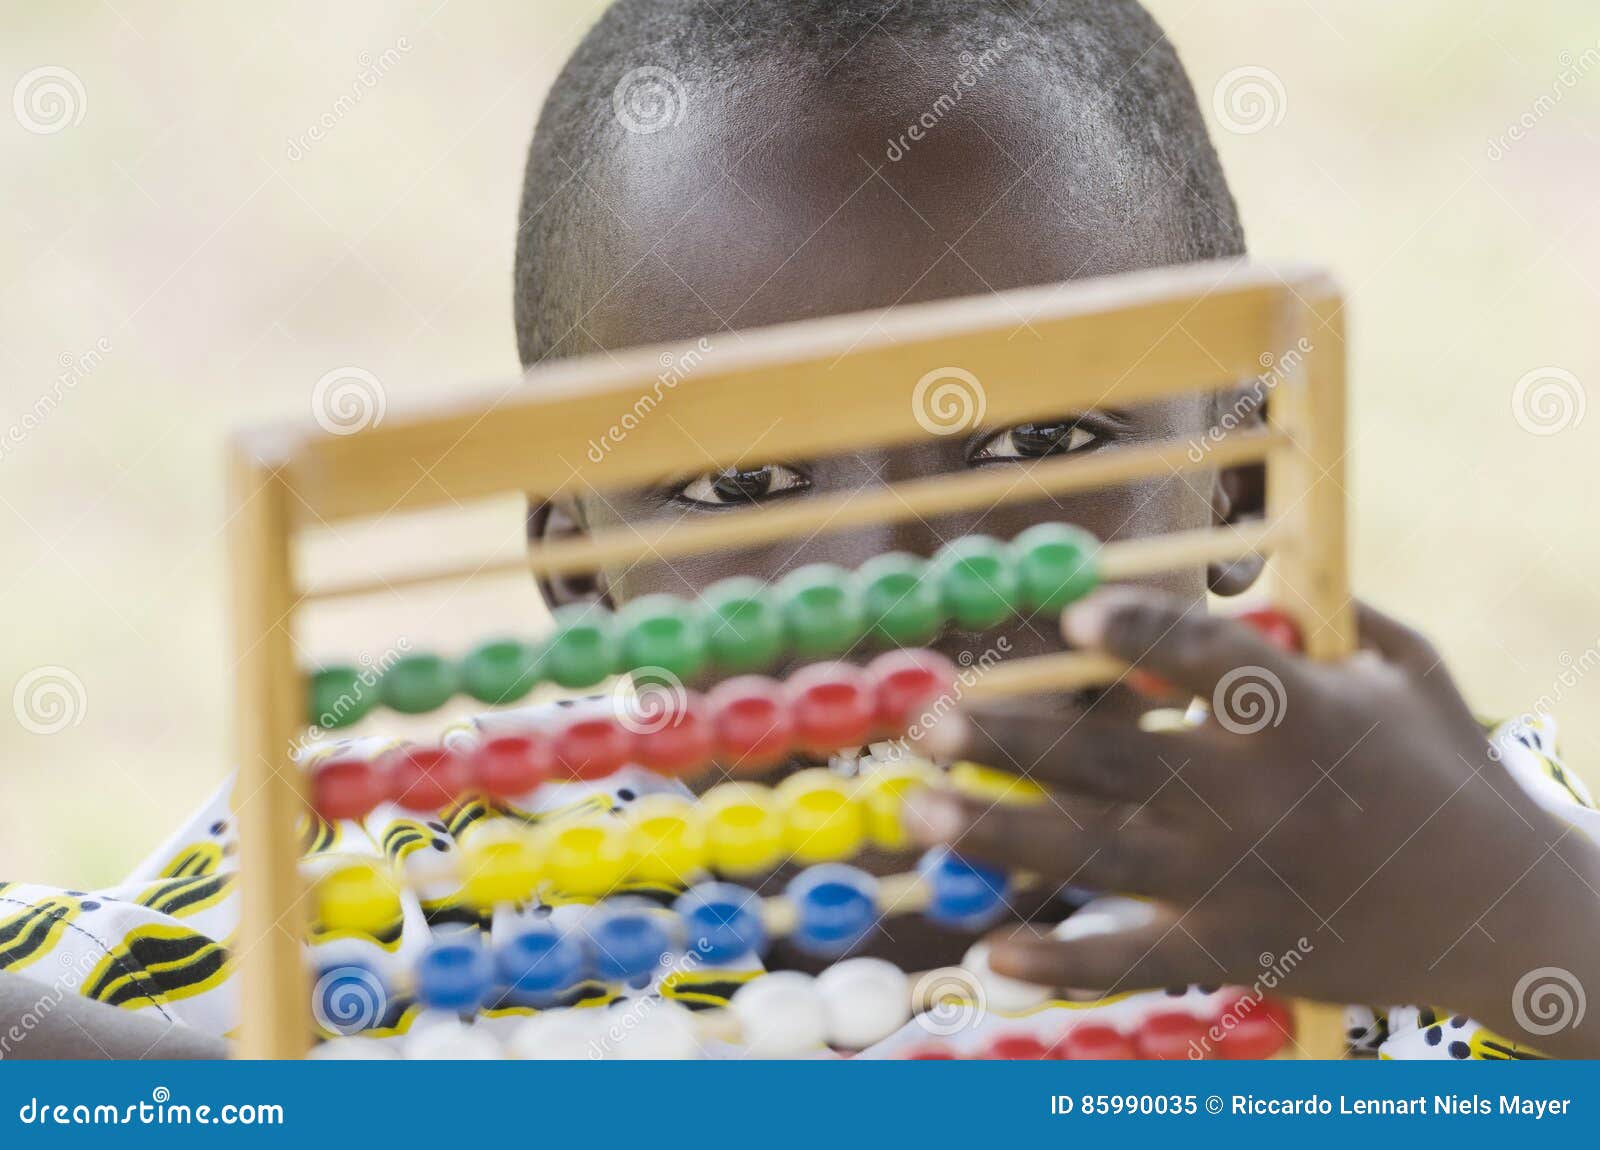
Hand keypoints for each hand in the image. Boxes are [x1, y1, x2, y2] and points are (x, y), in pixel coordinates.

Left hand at [907, 587, 1599, 1055]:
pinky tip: (988, 949)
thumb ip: (1327, 613)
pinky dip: (1060, 959)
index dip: (1139, 637)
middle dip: (1013, 741)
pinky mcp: (1235, 950)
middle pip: (1112, 761)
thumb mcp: (1405, 669)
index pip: (1207, 662)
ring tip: (918, 812)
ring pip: (1097, 856)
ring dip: (997, 833)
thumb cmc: (1449, 772)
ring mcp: (1237, 879)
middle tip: (929, 723)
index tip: (1070, 614)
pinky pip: (1134, 959)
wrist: (1506, 915)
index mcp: (1300, 712)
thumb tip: (1240, 570)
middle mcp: (1255, 795)